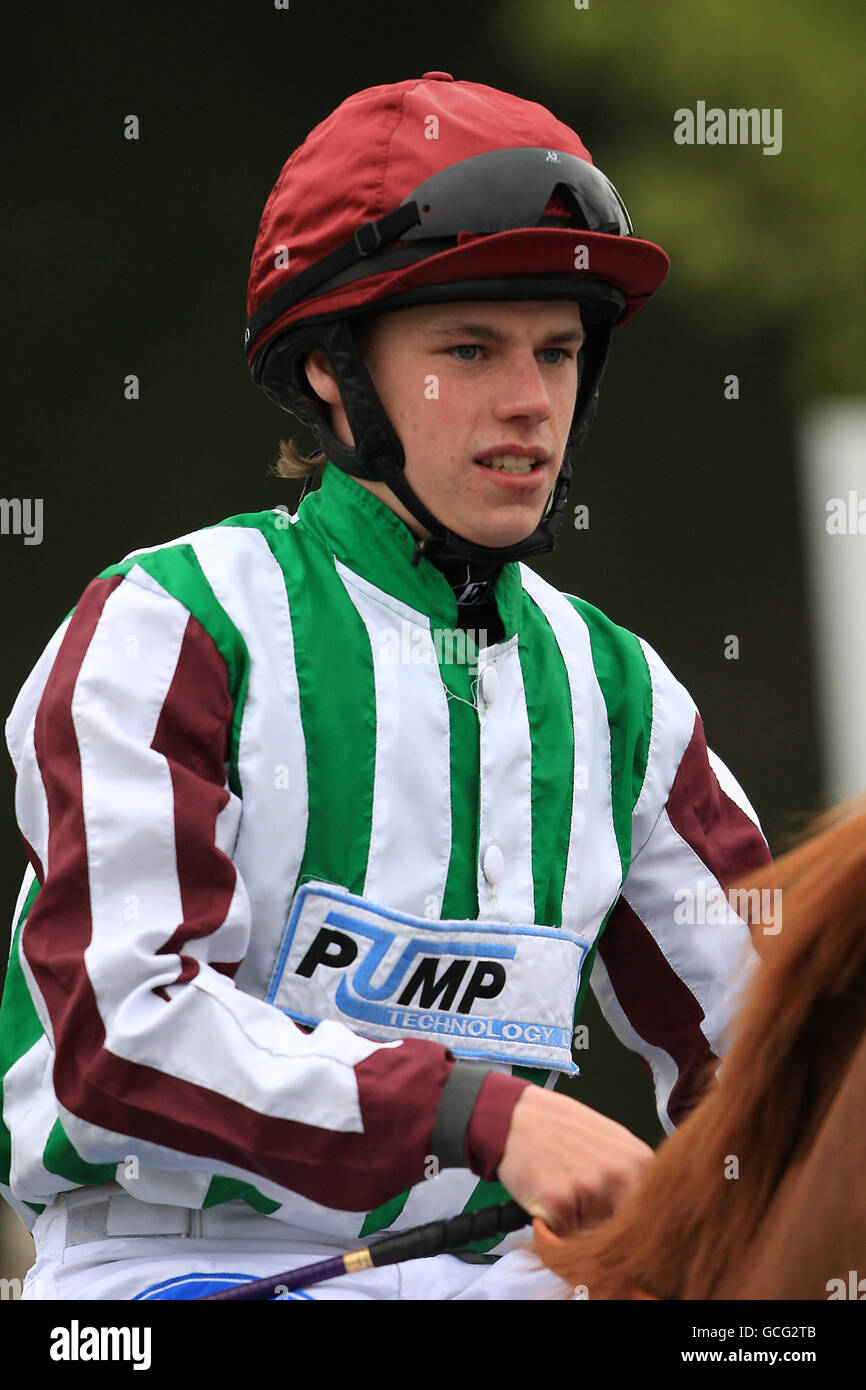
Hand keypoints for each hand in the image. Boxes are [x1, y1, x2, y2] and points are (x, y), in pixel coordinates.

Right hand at [497, 1084, 653, 1233]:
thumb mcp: (612, 1142)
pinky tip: (546, 1195)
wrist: (514, 1117)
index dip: (631, 1228)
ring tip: (562, 1192)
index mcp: (640, 1162)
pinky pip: (563, 1238)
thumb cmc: (561, 1129)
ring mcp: (591, 1190)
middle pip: (623, 1233)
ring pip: (592, 1239)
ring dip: (576, 1229)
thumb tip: (646, 1218)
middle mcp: (621, 1176)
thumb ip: (633, 1177)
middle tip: (583, 1210)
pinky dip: (552, 1227)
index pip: (650, 1218)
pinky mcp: (560, 1204)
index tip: (616, 1227)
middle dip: (603, 1232)